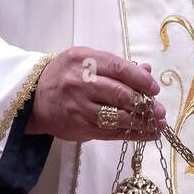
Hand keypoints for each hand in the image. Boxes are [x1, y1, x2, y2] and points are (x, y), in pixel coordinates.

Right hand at [26, 47, 164, 142]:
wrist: (34, 98)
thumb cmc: (65, 75)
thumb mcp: (86, 60)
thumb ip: (116, 66)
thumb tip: (147, 71)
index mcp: (85, 59)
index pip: (119, 68)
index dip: (141, 80)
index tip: (154, 89)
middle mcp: (80, 82)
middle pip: (120, 94)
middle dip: (144, 103)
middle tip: (160, 110)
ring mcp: (79, 106)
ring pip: (117, 116)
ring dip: (142, 122)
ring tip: (157, 123)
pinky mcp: (79, 127)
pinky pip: (110, 132)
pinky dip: (132, 134)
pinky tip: (147, 134)